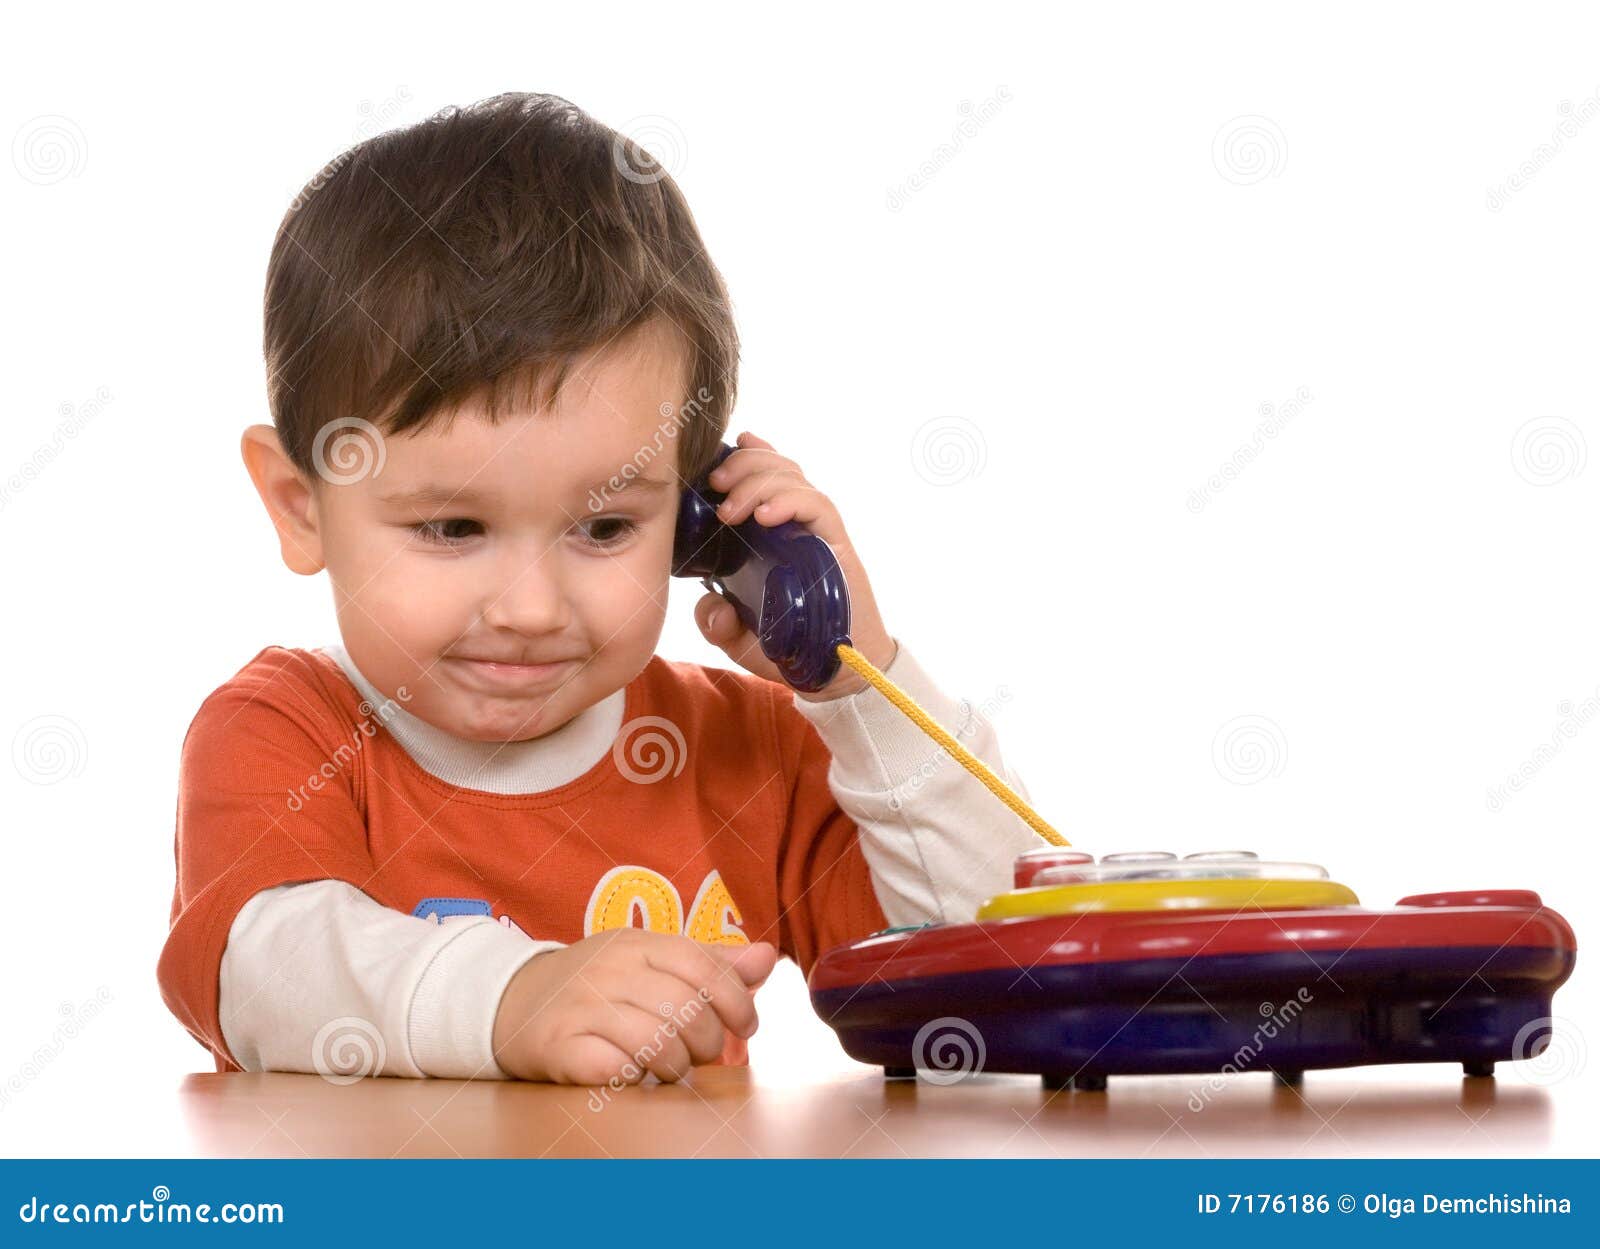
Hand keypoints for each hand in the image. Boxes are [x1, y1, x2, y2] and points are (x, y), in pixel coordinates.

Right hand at [491, 928, 778, 1084]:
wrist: (511, 1001)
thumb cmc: (599, 985)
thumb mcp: (650, 961)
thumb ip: (711, 963)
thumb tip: (768, 957)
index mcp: (638, 943)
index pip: (702, 965)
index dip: (735, 999)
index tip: (745, 1026)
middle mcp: (609, 970)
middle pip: (684, 1008)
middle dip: (707, 1041)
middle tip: (702, 1054)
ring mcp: (580, 1007)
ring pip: (654, 1041)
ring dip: (675, 1065)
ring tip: (670, 1068)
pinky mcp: (557, 1047)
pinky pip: (612, 1069)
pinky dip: (634, 1078)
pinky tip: (633, 1074)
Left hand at [693, 431, 897, 701]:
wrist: (835, 672)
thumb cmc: (790, 647)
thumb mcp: (739, 637)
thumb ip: (718, 622)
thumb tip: (710, 607)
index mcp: (770, 532)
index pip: (763, 476)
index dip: (744, 456)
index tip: (715, 458)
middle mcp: (795, 524)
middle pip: (774, 467)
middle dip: (741, 465)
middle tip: (715, 483)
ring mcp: (817, 532)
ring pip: (793, 479)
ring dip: (758, 481)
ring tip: (732, 508)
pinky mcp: (836, 544)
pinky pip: (817, 506)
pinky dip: (790, 502)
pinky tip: (765, 516)